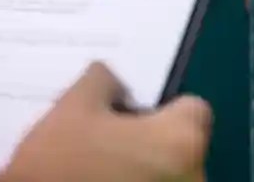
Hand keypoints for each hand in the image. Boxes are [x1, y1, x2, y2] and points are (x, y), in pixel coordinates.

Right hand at [3, 62, 212, 181]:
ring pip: (168, 178)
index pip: (192, 109)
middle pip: (182, 147)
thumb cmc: (59, 165)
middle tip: (107, 145)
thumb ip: (102, 81)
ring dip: (143, 174)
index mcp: (181, 141)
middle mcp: (194, 178)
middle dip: (150, 143)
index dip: (161, 108)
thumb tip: (114, 82)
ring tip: (98, 171)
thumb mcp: (72, 107)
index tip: (129, 117)